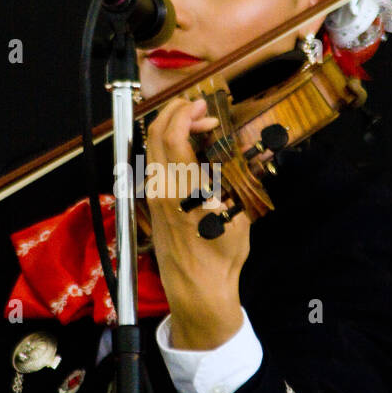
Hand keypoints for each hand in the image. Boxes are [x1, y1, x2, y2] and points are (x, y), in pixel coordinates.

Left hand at [144, 97, 249, 349]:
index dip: (185, 112)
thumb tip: (239, 156)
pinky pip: (155, 163)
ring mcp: (153, 195)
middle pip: (154, 134)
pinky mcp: (152, 202)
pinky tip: (189, 150)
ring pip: (152, 147)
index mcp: (183, 190)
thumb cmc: (221, 257)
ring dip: (172, 129)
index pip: (171, 137)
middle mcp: (161, 189)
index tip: (203, 105)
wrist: (197, 288)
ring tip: (198, 126)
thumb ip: (233, 183)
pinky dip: (169, 147)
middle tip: (200, 109)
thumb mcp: (237, 216)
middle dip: (176, 112)